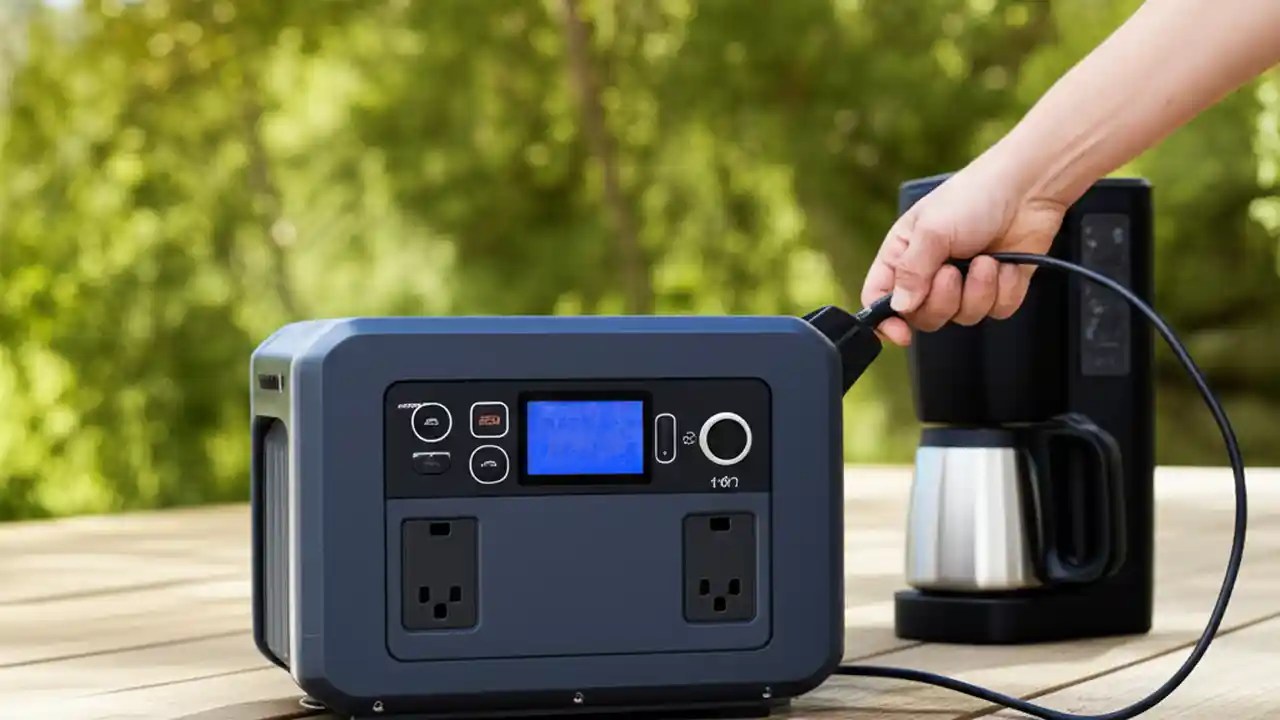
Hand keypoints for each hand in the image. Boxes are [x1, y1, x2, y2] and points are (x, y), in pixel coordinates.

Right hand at [860, 160, 1066, 345]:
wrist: (1029, 188)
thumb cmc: (974, 196)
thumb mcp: (931, 230)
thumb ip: (911, 272)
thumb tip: (899, 308)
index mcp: (903, 255)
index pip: (879, 299)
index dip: (886, 321)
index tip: (901, 333)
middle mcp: (930, 273)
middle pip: (923, 317)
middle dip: (942, 300)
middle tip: (952, 272)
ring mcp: (965, 284)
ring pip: (963, 317)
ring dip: (978, 291)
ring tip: (986, 260)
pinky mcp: (998, 289)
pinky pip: (997, 311)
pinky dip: (1005, 289)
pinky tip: (1006, 264)